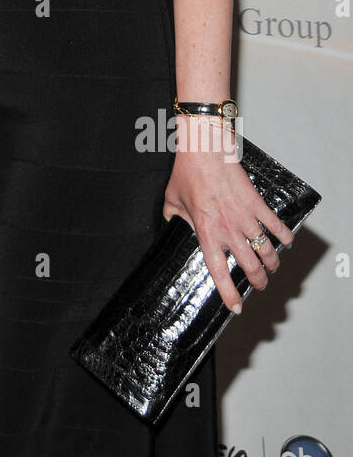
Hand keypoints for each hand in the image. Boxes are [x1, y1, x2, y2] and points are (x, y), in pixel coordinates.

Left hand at [162, 119, 293, 313]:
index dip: (230, 294)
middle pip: (251, 268)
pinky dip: (285, 237)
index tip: (236, 307)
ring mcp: (246, 218)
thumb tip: (170, 227)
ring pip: (267, 251)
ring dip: (272, 264)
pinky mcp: (258, 204)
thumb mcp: (171, 200)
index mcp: (206, 233)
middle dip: (259, 282)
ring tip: (271, 268)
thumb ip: (172, 219)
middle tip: (260, 285)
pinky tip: (286, 243)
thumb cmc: (187, 173)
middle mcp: (228, 230)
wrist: (205, 149)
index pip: (219, 272)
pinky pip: (278, 226)